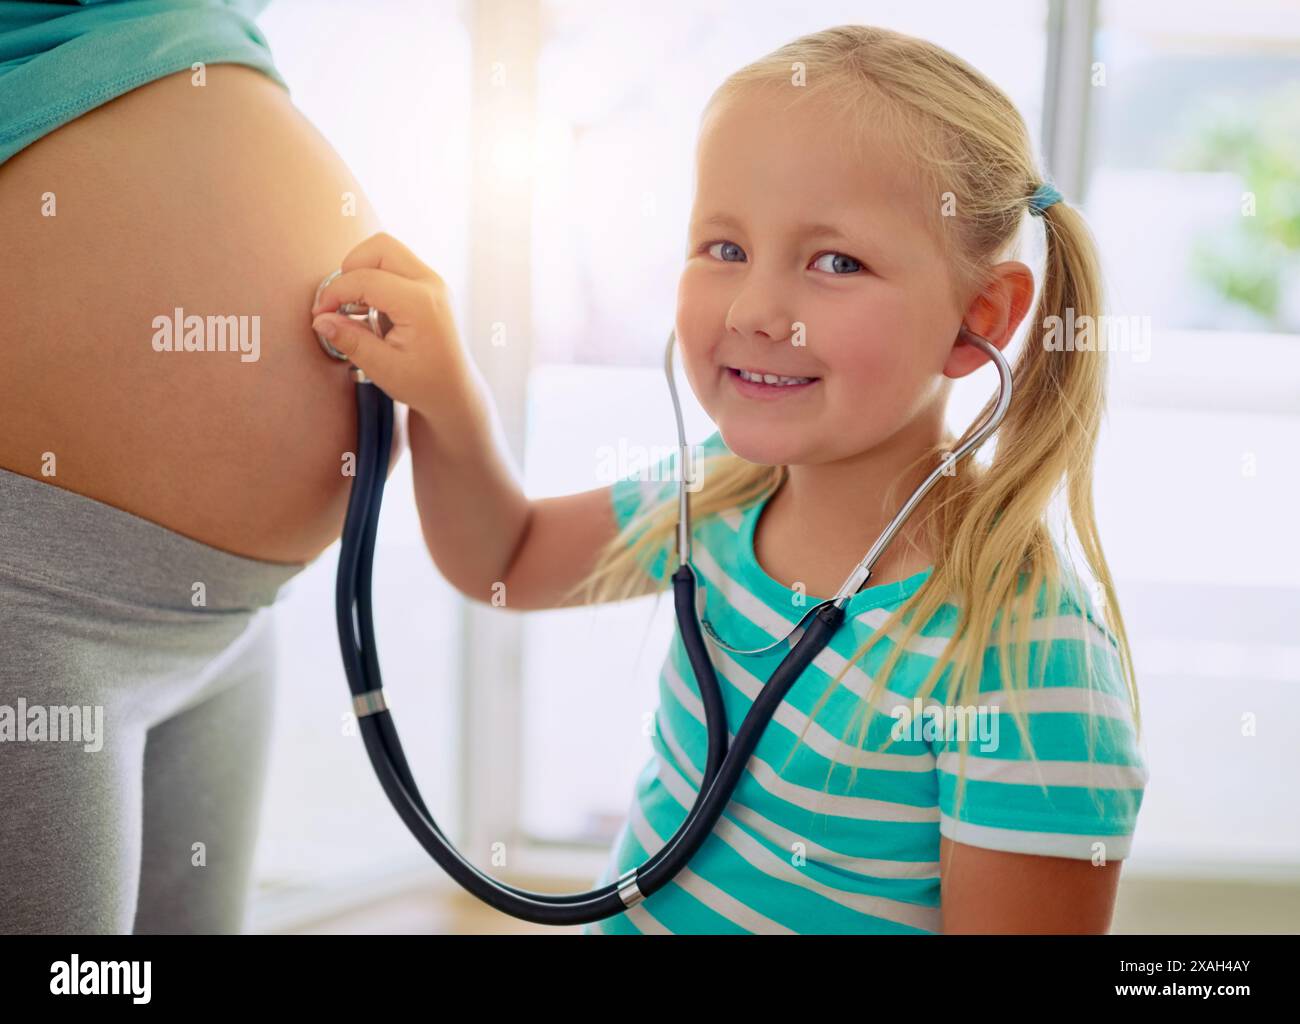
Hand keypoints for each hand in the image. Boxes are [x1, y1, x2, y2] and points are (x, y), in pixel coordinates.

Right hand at [310, 232, 467, 418]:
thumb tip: (321, 320)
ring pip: (388, 251)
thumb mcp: (383, 368)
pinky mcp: (430, 286)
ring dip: (363, 271)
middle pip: (380, 247)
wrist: (456, 392)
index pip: (366, 278)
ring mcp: (433, 282)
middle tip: (340, 301)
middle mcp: (431, 285)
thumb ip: (351, 340)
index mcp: (421, 304)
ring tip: (357, 308)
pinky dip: (376, 278)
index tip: (321, 313)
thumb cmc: (426, 384)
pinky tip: (372, 310)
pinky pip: (397, 266)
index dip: (335, 292)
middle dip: (350, 268)